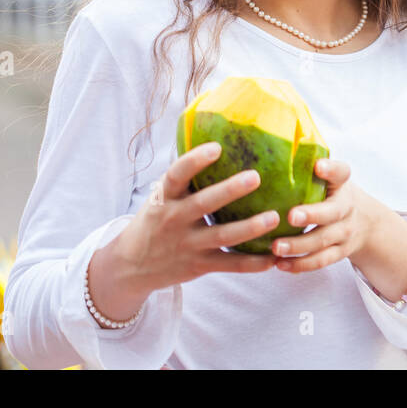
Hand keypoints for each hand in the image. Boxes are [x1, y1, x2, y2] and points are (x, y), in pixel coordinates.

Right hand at [104, 142, 279, 296]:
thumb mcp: (161, 197)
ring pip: (223, 236)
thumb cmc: (157, 220)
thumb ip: (184, 178)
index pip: (177, 175)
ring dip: (250, 228)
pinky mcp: (199, 265)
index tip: (216, 147)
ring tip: (274, 217)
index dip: (195, 160)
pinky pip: (229, 264)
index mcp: (165, 198)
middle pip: (205, 203)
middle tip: (256, 176)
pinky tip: (272, 258)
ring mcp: (188, 244)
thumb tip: (216, 142)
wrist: (131, 265)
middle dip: (230, 190)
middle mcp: (176, 219)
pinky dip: (252, 263)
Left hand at [270, 159, 379, 272]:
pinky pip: (322, 261)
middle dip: (312, 215)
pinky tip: (280, 264)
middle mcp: (347, 207)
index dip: (331, 169)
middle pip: (332, 212)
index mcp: (342, 184)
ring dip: (299, 246)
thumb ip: (308, 167)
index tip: (318, 166)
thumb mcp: (329, 178)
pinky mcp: (340, 252)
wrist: (365, 222)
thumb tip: (274, 144)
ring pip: (323, 241)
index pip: (341, 172)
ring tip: (276, 247)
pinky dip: (301, 265)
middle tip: (291, 216)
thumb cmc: (332, 193)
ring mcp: (344, 232)